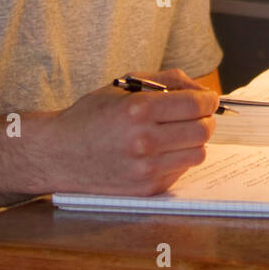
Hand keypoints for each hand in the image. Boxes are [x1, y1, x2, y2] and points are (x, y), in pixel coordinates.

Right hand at [42, 68, 217, 195]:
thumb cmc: (92, 115)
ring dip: (194, 141)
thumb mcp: (126, 86)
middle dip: (206, 119)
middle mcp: (144, 141)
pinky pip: (181, 171)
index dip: (209, 99)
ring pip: (198, 153)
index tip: (208, 98)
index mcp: (138, 110)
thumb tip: (203, 91)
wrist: (59, 153)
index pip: (196, 105)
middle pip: (203, 130)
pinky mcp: (146, 189)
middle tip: (196, 115)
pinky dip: (179, 158)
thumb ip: (168, 81)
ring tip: (178, 133)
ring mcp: (146, 169)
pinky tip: (161, 151)